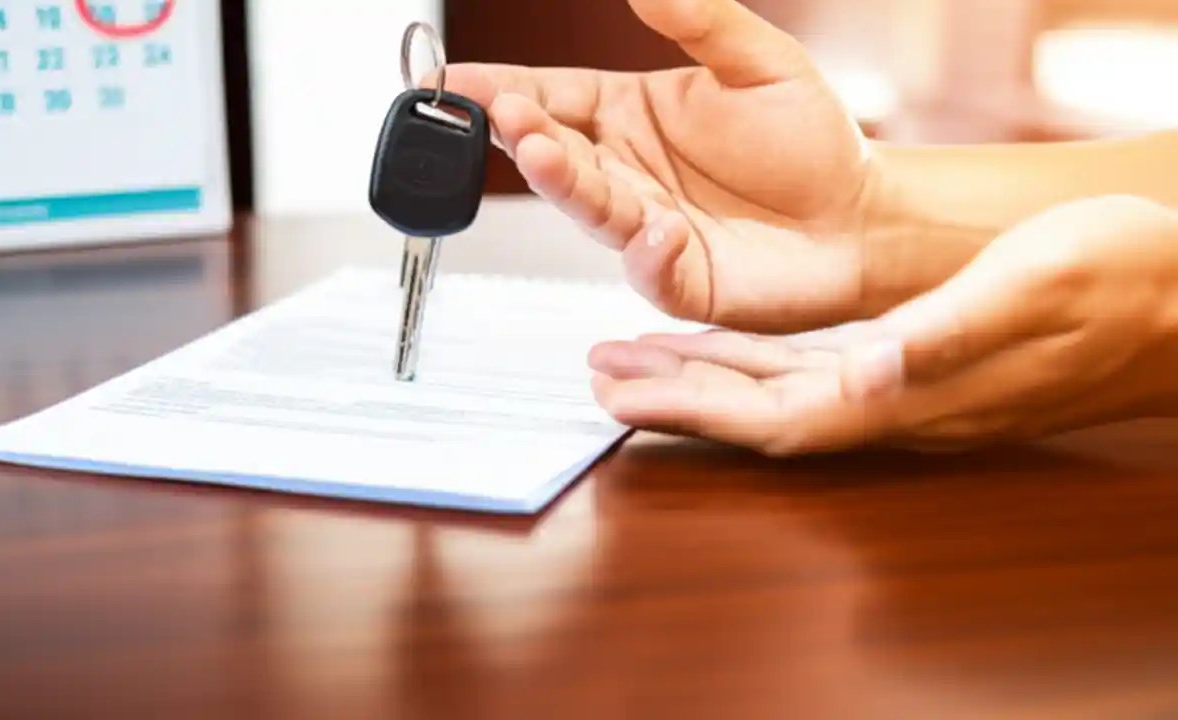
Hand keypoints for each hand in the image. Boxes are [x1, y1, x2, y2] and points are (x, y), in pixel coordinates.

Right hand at [439, 0, 975, 332]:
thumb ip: (702, 21)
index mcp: (630, 116)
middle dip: (523, 134)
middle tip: (500, 112)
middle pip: (558, 154)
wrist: (864, 219)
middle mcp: (626, 174)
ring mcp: (646, 228)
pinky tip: (657, 226)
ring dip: (562, 182)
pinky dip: (649, 250)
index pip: (552, 96)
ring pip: (590, 207)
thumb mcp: (761, 62)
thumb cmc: (813, 146)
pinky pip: (651, 267)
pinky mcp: (679, 279)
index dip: (503, 89)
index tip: (456, 78)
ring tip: (539, 150)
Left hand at [586, 196, 1177, 455]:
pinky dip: (759, 364)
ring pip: (783, 397)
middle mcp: (901, 405)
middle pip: (763, 415)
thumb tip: (867, 372)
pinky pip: (816, 375)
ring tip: (635, 363)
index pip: (779, 416)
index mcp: (915, 393)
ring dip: (707, 383)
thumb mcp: (1035, 287)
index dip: (694, 410)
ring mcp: (911, 392)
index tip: (622, 394)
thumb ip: (947, 336)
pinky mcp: (921, 367)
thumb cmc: (1122, 281)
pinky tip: (730, 350)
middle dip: (677, 399)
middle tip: (599, 377)